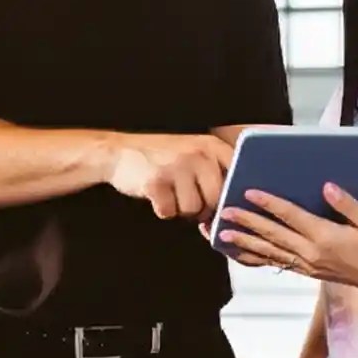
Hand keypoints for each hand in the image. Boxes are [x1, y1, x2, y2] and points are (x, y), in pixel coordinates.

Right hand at [105, 133, 232, 221]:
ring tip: (170, 193)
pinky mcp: (156, 182)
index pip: (238, 174)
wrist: (119, 151)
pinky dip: (162, 210)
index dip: (232, 194)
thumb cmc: (162, 159)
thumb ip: (215, 173)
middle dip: (203, 208)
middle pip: (216, 198)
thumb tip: (234, 209)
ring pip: (193, 209)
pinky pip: (169, 212)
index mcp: (210, 146)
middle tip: (188, 200)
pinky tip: (156, 195)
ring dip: (180, 209)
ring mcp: (176, 166)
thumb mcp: (193, 154)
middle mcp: (196, 153)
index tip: (223, 201)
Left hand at [217, 183, 357, 296]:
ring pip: (271, 251)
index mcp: (326, 237)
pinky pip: (279, 263)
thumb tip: (326, 187)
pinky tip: (246, 252)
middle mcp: (312, 253)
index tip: (250, 192)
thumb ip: (348, 204)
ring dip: (246, 242)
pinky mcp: (309, 272)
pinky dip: (260, 257)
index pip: (291, 216)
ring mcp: (308, 265)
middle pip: (273, 234)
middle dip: (247, 222)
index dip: (269, 203)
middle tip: (225, 213)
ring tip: (224, 235)